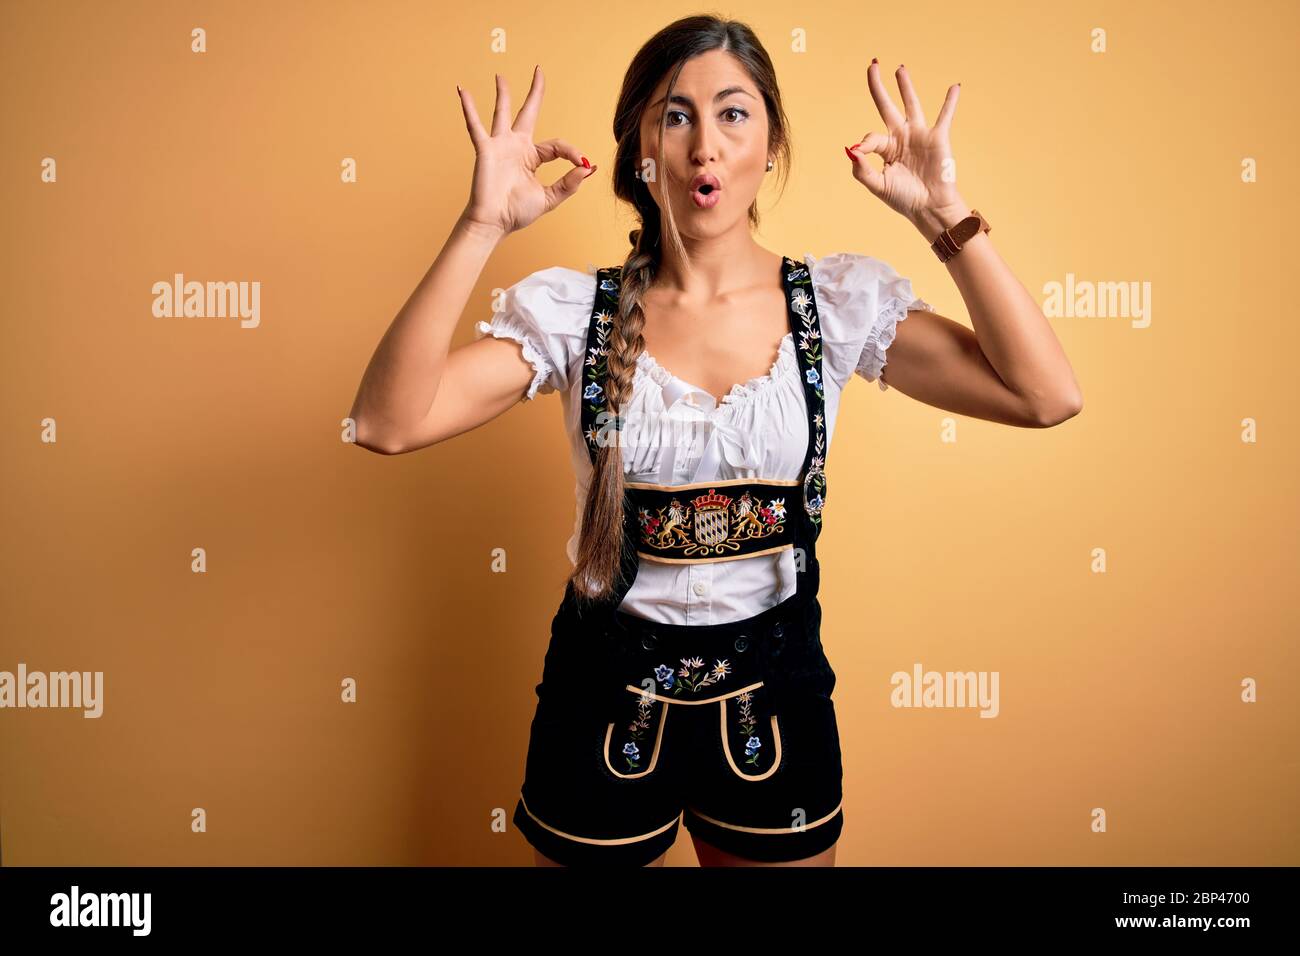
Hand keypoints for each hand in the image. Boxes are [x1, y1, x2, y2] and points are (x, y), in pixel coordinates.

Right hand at [456, 66, 595, 237]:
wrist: (494, 223)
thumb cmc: (517, 213)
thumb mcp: (549, 198)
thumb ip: (568, 184)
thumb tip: (588, 168)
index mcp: (532, 157)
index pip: (557, 146)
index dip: (572, 152)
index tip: (583, 163)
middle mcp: (516, 147)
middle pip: (528, 112)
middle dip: (534, 92)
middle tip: (538, 71)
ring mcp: (500, 145)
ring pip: (502, 112)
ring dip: (502, 93)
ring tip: (500, 76)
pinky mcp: (485, 149)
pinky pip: (475, 125)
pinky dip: (468, 108)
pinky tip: (463, 90)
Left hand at [846, 62, 968, 236]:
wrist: (928, 208)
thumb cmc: (904, 199)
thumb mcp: (878, 186)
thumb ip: (862, 170)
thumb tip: (850, 149)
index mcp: (886, 149)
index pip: (871, 137)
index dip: (865, 143)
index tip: (862, 151)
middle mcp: (901, 137)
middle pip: (887, 106)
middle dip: (878, 87)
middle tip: (872, 65)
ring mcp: (919, 135)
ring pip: (912, 104)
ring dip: (906, 86)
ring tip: (899, 69)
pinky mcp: (938, 137)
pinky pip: (945, 116)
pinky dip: (950, 102)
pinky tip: (955, 87)